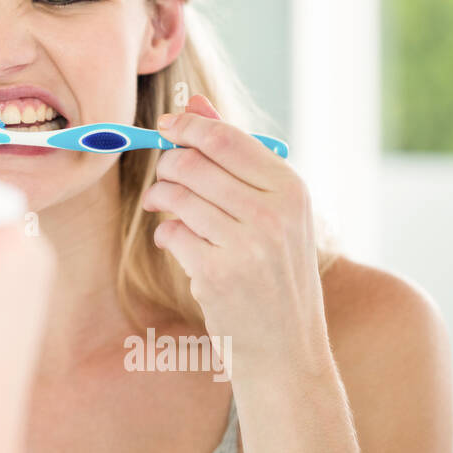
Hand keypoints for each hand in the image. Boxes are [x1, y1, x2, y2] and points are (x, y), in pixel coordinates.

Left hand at [140, 94, 330, 380]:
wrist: (287, 348)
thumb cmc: (275, 272)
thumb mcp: (273, 209)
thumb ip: (234, 154)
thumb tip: (193, 103)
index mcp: (292, 189)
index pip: (224, 138)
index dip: (184, 127)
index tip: (165, 127)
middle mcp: (274, 213)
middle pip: (192, 163)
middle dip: (167, 166)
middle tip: (164, 181)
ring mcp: (247, 245)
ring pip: (176, 196)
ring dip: (160, 199)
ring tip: (164, 209)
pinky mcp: (217, 274)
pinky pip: (170, 233)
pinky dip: (166, 235)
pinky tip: (181, 246)